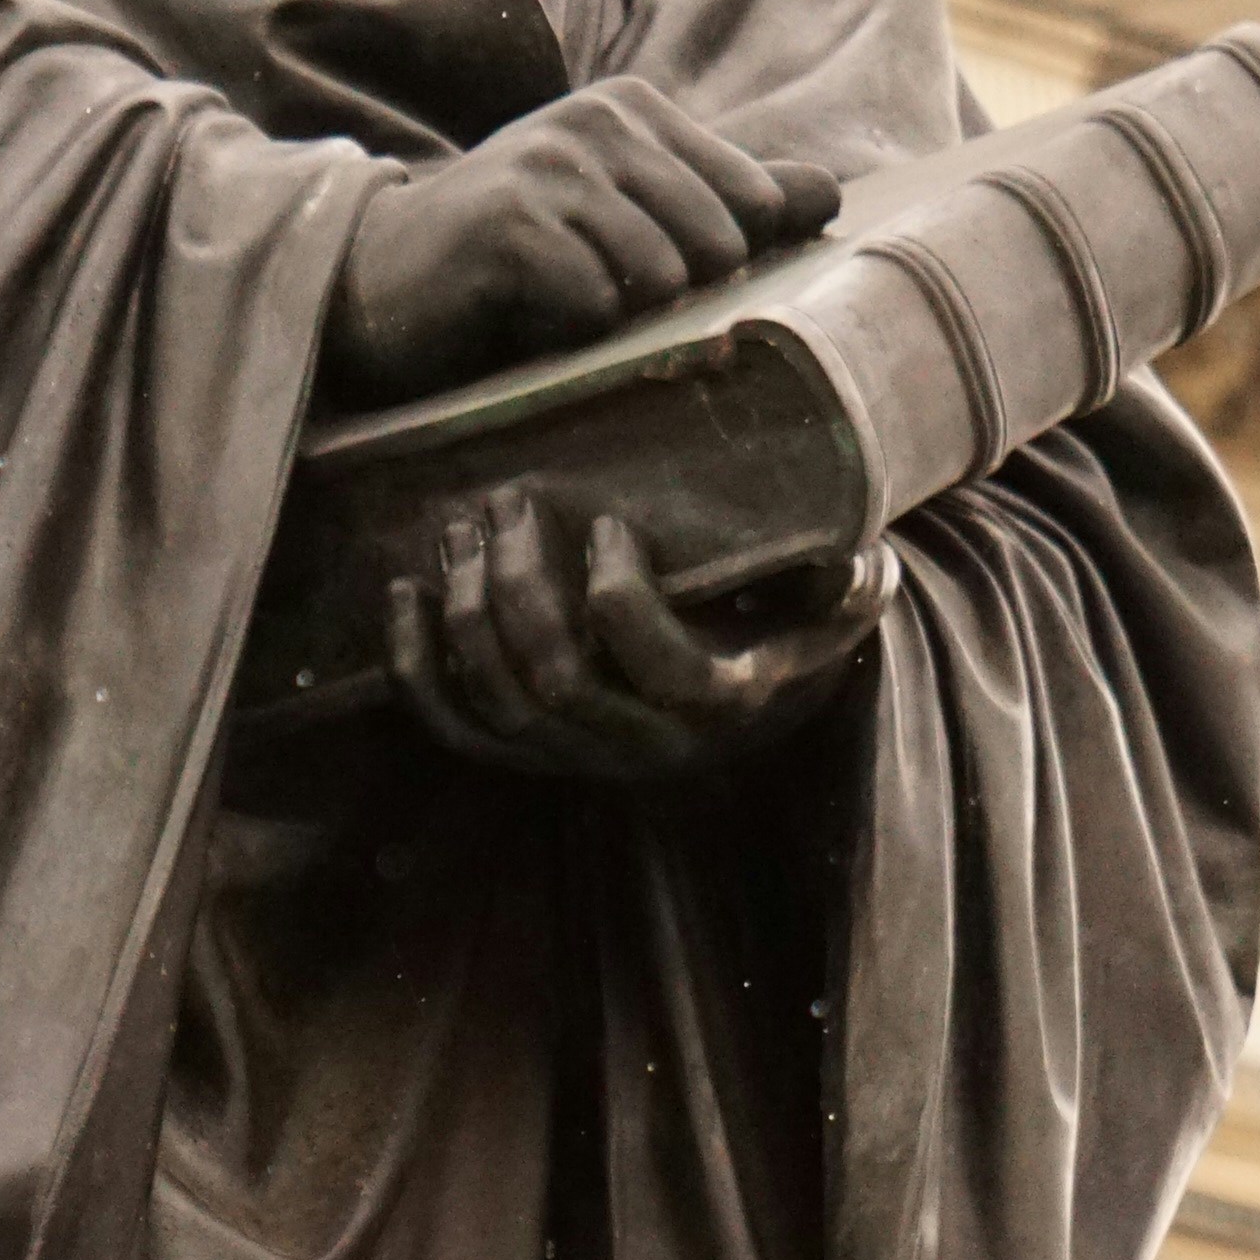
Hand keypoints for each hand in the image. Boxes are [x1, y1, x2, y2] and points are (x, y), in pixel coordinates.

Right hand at [324, 91, 837, 406]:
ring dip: (613, 317)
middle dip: (669, 294)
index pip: (755, 205)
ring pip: (661, 278)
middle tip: (592, 291)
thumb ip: (727, 201)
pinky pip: (596, 307)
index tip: (646, 271)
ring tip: (554, 300)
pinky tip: (520, 313)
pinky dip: (565, 332)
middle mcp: (597, 119)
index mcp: (634, 107)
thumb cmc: (513, 256)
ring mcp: (551, 165)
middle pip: (719, 244)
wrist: (380, 279)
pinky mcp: (511, 225)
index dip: (719, 263)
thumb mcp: (625, 214)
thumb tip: (829, 196)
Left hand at [387, 499, 895, 788]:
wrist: (747, 711)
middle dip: (520, 585)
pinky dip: (416, 668)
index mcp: (721, 703)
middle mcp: (645, 745)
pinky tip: (404, 593)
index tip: (608, 523)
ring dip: (467, 612)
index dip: (622, 599)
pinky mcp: (531, 758)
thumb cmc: (785, 629)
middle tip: (508, 501)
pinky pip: (458, 730)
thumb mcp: (833, 607)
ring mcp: (580, 758)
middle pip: (561, 680)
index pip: (663, 671)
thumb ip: (848, 585)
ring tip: (460, 529)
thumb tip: (855, 560)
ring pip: (503, 703)